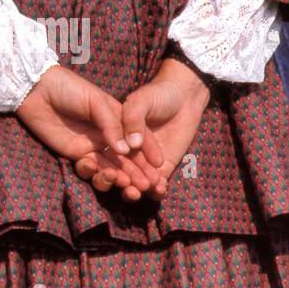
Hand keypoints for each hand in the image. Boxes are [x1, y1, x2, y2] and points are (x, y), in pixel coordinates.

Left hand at [17, 65, 160, 199]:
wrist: (37, 90)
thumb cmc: (69, 88)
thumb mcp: (95, 101)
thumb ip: (111, 125)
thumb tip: (126, 151)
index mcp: (116, 118)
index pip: (137, 138)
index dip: (149, 152)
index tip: (161, 166)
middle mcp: (106, 134)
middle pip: (126, 157)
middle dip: (139, 171)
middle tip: (150, 185)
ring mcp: (90, 145)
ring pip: (111, 165)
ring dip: (123, 176)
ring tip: (132, 185)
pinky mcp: (74, 153)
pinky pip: (91, 167)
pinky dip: (101, 174)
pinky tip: (111, 177)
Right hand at [113, 57, 211, 199]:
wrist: (185, 97)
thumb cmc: (158, 95)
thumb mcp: (142, 101)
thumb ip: (134, 118)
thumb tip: (131, 144)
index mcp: (115, 134)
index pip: (106, 152)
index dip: (103, 163)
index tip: (107, 171)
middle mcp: (126, 150)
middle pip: (117, 171)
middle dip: (118, 181)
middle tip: (123, 185)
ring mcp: (144, 161)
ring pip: (134, 181)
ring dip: (134, 190)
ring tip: (137, 192)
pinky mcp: (163, 168)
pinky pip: (156, 184)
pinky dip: (156, 190)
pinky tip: (158, 190)